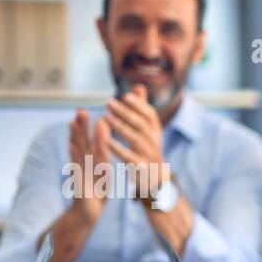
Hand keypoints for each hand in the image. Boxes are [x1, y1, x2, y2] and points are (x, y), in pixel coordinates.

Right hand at [67, 108, 111, 221]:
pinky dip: (75, 156)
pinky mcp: (78, 181)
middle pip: (83, 142)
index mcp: (94, 161)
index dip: (94, 129)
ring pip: (79, 151)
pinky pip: (77, 166)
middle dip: (82, 126)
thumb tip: (107, 148)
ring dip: (77, 137)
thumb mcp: (104, 174)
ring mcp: (80, 171)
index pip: (93, 142)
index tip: (95, 112)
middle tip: (81, 109)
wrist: (88, 212)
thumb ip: (103, 159)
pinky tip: (72, 145)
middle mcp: (85, 164)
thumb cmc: (97, 192)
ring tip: (73, 122)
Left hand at [103, 84, 166, 202]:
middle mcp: (154, 141)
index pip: (150, 114)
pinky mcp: (140, 167)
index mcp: (156, 129)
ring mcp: (148, 154)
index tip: (125, 96)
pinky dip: (117, 148)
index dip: (139, 105)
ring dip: (120, 127)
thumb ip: (142, 108)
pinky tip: (105, 140)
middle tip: (109, 103)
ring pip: (135, 138)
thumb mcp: (147, 128)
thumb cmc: (146, 146)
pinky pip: (128, 156)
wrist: (154, 175)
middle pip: (141, 124)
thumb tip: (139, 86)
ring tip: (106, 117)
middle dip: (126, 113)